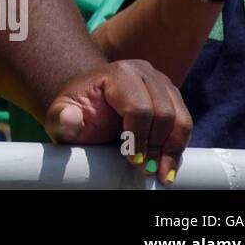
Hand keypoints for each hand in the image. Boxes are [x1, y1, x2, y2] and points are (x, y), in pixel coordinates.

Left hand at [46, 59, 190, 184]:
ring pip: (180, 119)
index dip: (138, 139)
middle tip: (146, 170)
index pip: (138, 108)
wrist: (89, 105)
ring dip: (172, 149)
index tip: (133, 161)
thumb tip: (71, 118)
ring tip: (160, 173)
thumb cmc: (76, 112)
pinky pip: (185, 123)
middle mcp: (144, 72)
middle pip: (163, 114)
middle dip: (156, 146)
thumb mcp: (60, 117)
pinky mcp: (172, 96)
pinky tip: (167, 165)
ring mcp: (161, 82)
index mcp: (118, 73)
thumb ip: (61, 119)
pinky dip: (178, 146)